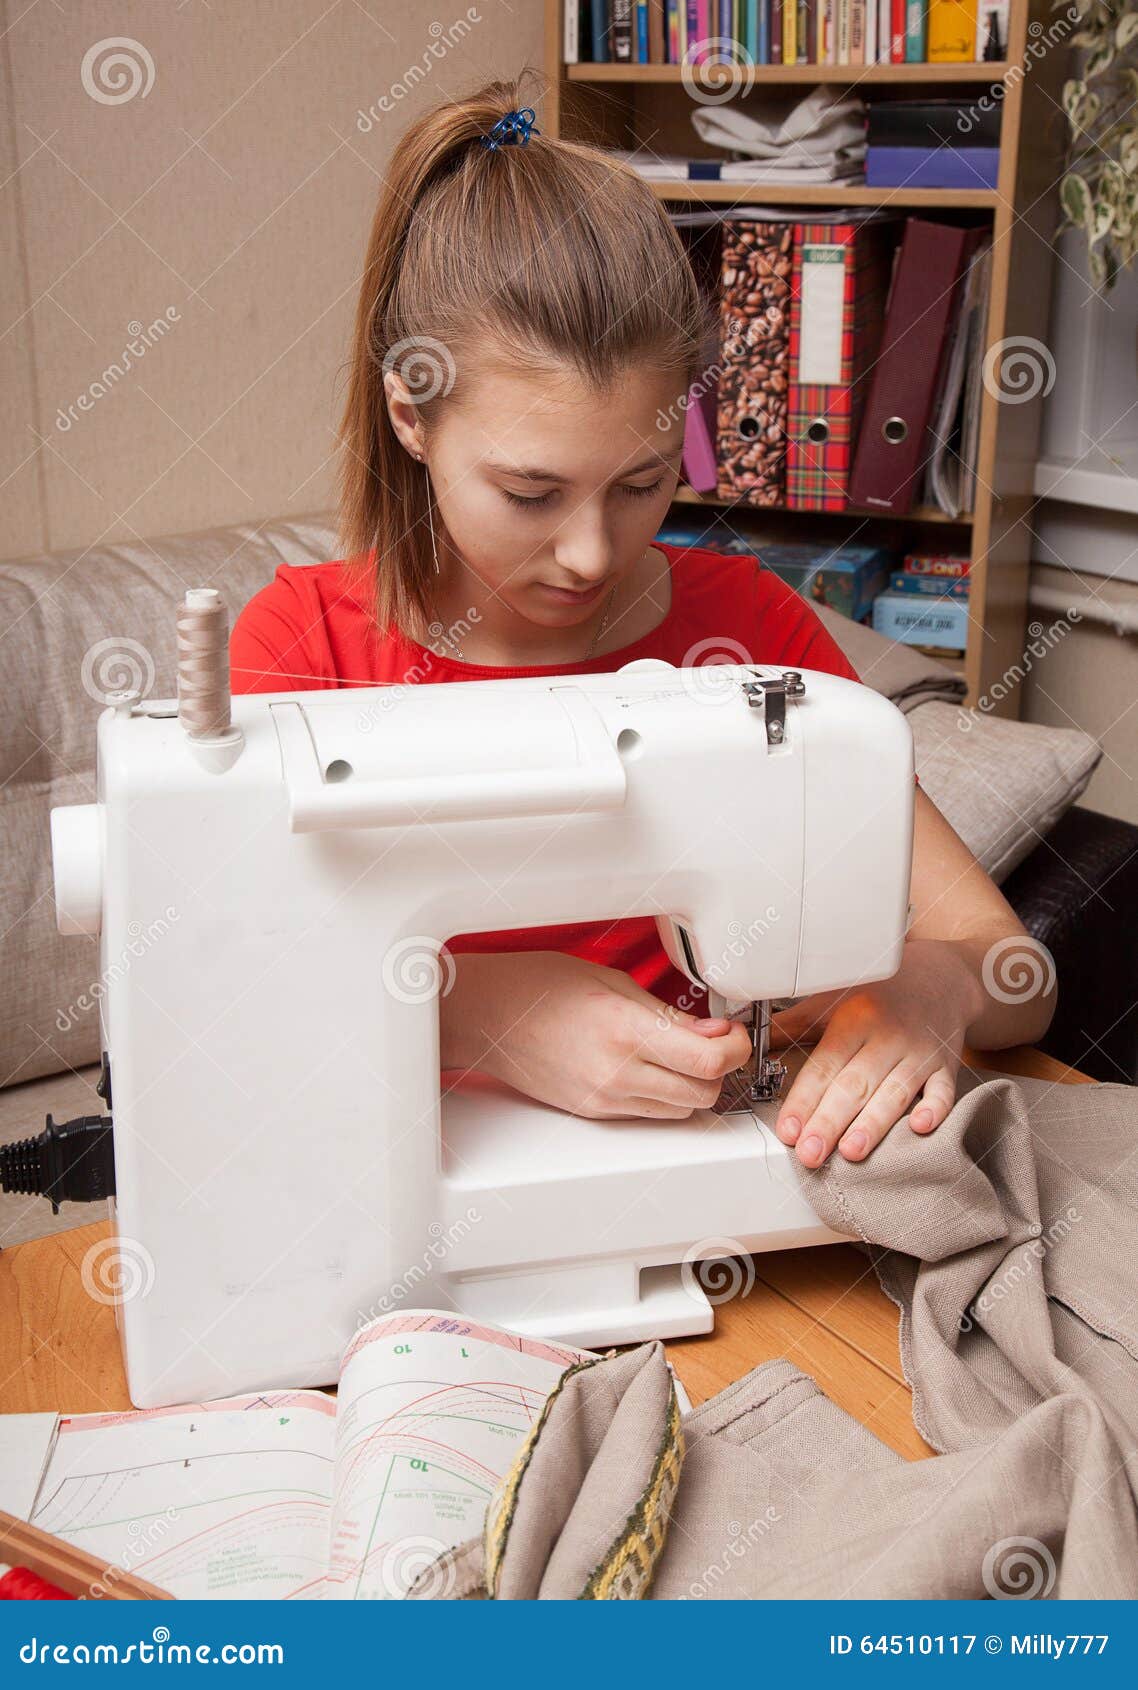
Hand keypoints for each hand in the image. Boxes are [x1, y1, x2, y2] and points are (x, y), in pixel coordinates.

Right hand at [441, 949, 752, 1120]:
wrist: (487, 1016)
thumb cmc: (539, 987)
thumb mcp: (614, 982)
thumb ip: (669, 1013)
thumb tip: (713, 1031)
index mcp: (625, 1029)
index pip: (707, 1059)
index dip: (735, 1048)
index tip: (732, 1033)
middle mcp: (616, 1072)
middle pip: (704, 1093)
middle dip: (719, 1068)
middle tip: (713, 1041)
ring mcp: (604, 1098)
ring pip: (681, 1109)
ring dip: (693, 1085)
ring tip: (681, 1054)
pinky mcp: (594, 1112)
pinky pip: (649, 1113)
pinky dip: (664, 1094)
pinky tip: (653, 1067)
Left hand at [768, 939, 981, 1167]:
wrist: (940, 976)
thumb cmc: (880, 992)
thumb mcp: (833, 996)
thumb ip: (794, 1024)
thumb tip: (749, 1041)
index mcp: (855, 1018)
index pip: (824, 1065)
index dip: (804, 1099)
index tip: (787, 1129)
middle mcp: (888, 1036)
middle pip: (855, 1084)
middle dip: (830, 1121)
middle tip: (810, 1153)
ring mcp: (920, 1052)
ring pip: (895, 1092)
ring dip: (873, 1124)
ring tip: (851, 1152)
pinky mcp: (946, 1065)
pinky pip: (944, 1090)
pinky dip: (936, 1109)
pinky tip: (920, 1128)